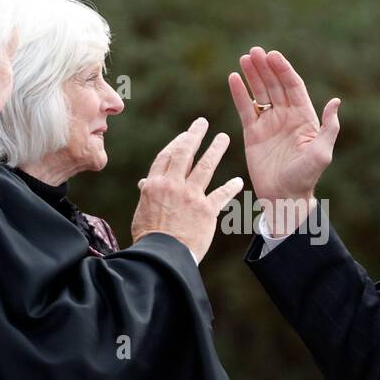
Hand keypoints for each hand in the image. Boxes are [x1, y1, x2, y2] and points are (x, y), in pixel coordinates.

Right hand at [131, 117, 243, 261]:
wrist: (162, 256)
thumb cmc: (149, 238)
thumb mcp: (142, 212)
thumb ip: (147, 195)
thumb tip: (144, 184)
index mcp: (154, 185)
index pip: (166, 157)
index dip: (176, 144)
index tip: (185, 136)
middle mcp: (172, 185)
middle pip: (185, 153)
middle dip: (194, 135)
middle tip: (202, 123)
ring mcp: (190, 196)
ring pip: (205, 166)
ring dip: (216, 149)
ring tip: (223, 138)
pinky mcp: (206, 210)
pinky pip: (221, 194)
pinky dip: (231, 187)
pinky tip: (238, 181)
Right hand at [228, 47, 339, 235]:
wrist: (284, 197)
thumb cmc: (305, 177)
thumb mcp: (321, 152)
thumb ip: (328, 127)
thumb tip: (335, 102)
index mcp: (304, 117)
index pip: (292, 86)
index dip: (283, 70)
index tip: (273, 56)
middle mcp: (286, 116)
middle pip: (275, 85)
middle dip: (265, 68)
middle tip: (254, 51)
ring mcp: (269, 123)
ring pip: (260, 93)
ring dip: (253, 75)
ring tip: (244, 58)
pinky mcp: (253, 133)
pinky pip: (245, 108)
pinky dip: (239, 93)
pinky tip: (234, 78)